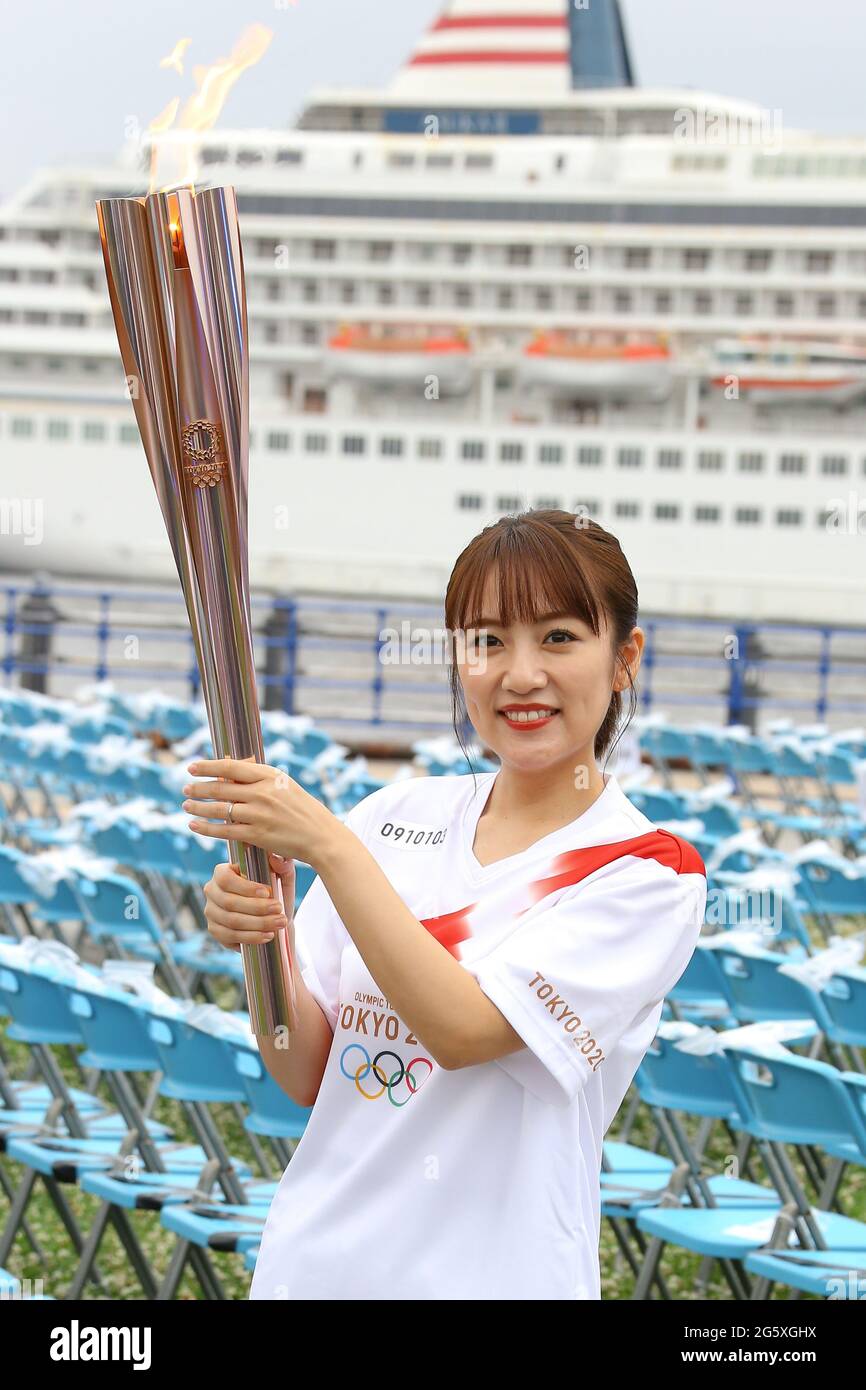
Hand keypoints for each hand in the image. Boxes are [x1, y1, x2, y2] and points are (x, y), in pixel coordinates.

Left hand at [181, 756, 338, 866]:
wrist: (320, 835)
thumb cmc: (301, 809)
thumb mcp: (284, 785)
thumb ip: (259, 779)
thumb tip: (230, 769)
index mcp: (270, 776)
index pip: (231, 767)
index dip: (208, 766)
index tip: (192, 767)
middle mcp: (263, 793)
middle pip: (221, 788)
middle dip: (198, 788)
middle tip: (185, 788)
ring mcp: (260, 815)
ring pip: (220, 810)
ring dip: (199, 807)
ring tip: (186, 805)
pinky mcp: (258, 835)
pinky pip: (225, 831)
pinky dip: (206, 828)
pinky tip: (194, 824)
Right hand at [204, 855, 294, 952]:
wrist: (271, 917)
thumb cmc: (274, 892)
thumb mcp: (282, 877)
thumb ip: (283, 865)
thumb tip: (276, 858)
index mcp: (222, 872)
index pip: (226, 879)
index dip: (245, 887)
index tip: (268, 892)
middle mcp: (212, 891)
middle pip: (229, 902)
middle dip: (257, 908)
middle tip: (279, 909)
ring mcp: (211, 912)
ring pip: (231, 921)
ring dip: (258, 924)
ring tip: (279, 923)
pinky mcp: (215, 931)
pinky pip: (230, 937)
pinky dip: (251, 937)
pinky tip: (268, 935)